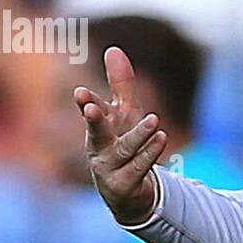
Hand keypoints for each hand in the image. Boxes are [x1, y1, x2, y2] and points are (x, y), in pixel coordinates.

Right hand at [73, 47, 166, 224]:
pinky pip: (138, 168)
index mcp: (98, 127)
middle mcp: (99, 148)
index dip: (87, 102)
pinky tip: (162, 138)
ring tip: (155, 121)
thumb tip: (113, 49)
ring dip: (139, 136)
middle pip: (96, 131)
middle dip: (93, 119)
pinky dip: (150, 153)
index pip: (93, 111)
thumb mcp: (125, 113)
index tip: (81, 93)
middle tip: (90, 108)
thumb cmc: (124, 145)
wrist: (129, 193)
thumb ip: (120, 83)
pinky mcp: (123, 186)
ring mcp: (109, 169)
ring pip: (124, 150)